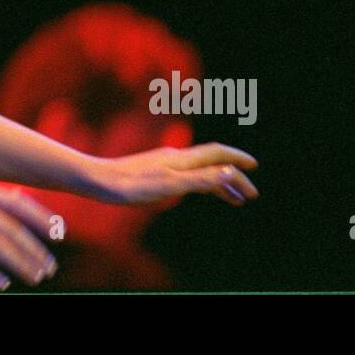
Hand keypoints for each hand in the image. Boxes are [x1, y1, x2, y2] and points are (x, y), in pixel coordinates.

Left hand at [82, 142, 259, 206]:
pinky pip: (187, 177)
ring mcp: (165, 165)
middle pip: (212, 164)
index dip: (237, 159)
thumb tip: (230, 173)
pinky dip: (201, 185)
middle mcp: (176, 158)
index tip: (254, 167)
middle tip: (250, 194)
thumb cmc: (132, 186)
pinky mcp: (155, 173)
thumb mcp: (170, 186)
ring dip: (220, 184)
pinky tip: (200, 192)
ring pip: (200, 172)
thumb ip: (201, 180)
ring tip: (234, 200)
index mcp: (181, 159)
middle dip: (233, 176)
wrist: (99, 181)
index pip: (217, 154)